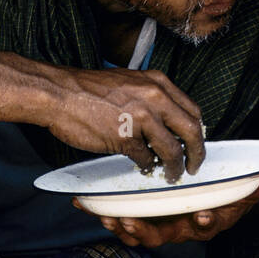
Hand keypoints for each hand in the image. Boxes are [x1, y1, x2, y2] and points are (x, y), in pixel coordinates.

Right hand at [39, 66, 205, 181]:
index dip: (197, 131)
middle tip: (194, 166)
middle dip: (196, 153)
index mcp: (157, 83)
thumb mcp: (130, 82)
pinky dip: (148, 166)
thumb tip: (168, 120)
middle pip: (191, 131)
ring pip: (172, 150)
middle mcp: (155, 98)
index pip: (192, 110)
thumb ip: (152, 97)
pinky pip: (146, 158)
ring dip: (174, 167)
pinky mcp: (125, 138)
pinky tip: (144, 168)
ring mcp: (141, 118)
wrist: (61, 94)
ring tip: (172, 175)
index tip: (195, 143)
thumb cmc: (90, 89)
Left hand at [74, 170, 258, 247]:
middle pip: (163, 235)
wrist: (202, 202)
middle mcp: (180, 227)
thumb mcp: (238, 192)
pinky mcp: (140, 219)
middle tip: (131, 221)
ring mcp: (159, 225)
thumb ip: (254, 188)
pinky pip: (123, 223)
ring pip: (140, 232)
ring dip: (122, 226)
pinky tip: (92, 209)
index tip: (201, 213)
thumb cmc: (217, 198)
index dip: (205, 220)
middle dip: (145, 230)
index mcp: (203, 220)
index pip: (206, 224)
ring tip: (108, 216)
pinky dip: (106, 216)